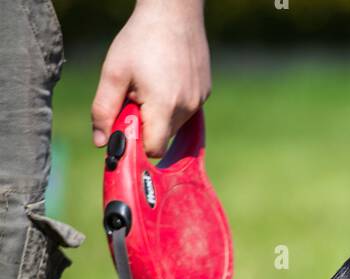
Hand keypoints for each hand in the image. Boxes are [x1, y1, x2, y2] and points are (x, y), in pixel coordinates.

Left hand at [91, 0, 210, 159]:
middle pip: (163, 138)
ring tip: (152, 82)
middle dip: (147, 125)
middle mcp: (186, 109)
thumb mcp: (114, 73)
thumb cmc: (140, 38)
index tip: (127, 125)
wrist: (174, 9)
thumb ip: (103, 110)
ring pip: (174, 125)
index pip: (153, 149)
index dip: (138, 142)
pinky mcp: (205, 92)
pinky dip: (173, 102)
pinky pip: (186, 110)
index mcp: (163, 107)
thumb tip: (100, 143)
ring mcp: (198, 101)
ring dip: (160, 113)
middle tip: (136, 95)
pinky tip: (166, 76)